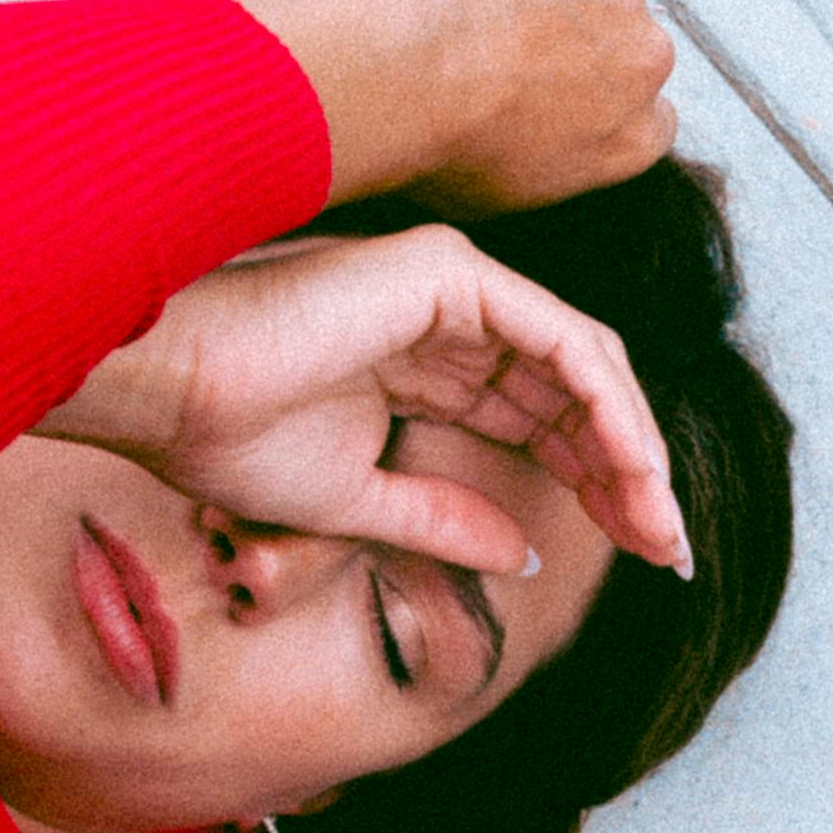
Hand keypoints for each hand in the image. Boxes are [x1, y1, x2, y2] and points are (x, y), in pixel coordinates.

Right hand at [58, 225, 694, 580]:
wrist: (166, 390)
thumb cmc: (224, 435)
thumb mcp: (357, 501)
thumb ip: (441, 518)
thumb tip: (525, 557)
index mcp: (418, 361)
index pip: (533, 419)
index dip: (591, 484)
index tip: (639, 553)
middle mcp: (447, 316)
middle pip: (570, 395)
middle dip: (627, 473)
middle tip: (667, 550)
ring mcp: (454, 287)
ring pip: (581, 364)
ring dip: (629, 445)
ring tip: (656, 520)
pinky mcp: (453, 275)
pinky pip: (560, 340)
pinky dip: (605, 405)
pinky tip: (629, 467)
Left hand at [238, 0, 678, 212]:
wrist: (392, 73)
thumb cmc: (425, 145)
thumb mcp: (499, 190)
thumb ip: (551, 153)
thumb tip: (530, 131)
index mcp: (635, 137)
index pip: (647, 110)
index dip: (592, 89)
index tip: (544, 84)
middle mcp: (648, 60)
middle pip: (624, 30)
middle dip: (575, 28)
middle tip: (496, 33)